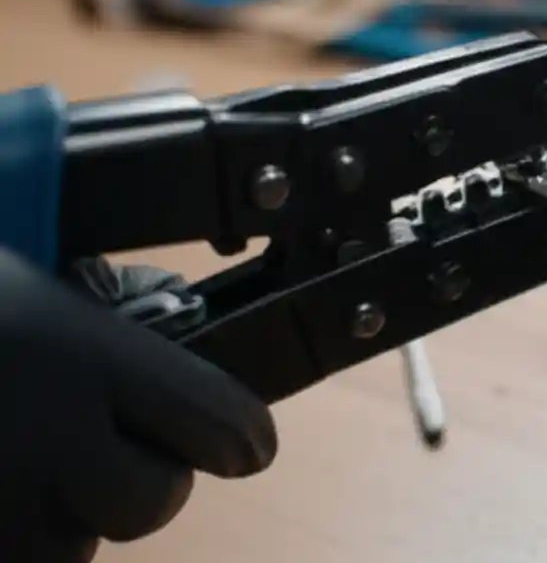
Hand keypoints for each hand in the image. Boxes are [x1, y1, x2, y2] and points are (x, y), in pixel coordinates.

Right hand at [0, 250, 276, 560]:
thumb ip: (113, 303)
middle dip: (139, 480)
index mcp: (81, 355)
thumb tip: (182, 311)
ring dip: (59, 516)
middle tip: (94, 446)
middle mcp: (49, 438)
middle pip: (155, 501)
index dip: (243, 436)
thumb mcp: (31, 283)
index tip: (250, 443)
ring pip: (76, 543)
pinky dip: (13, 532)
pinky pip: (22, 557)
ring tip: (11, 453)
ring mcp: (6, 513)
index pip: (222, 421)